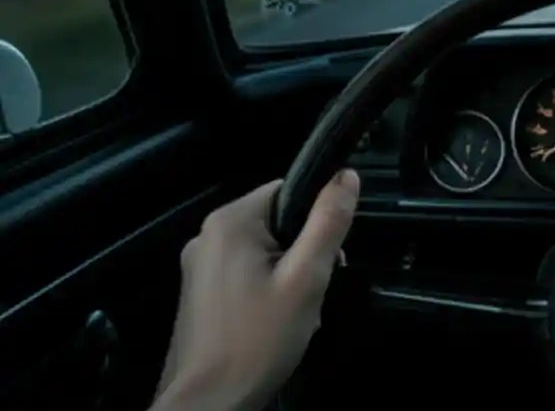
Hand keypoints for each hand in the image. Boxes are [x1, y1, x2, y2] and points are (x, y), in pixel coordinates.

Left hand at [151, 170, 359, 410]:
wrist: (208, 403)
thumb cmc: (258, 338)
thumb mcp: (306, 278)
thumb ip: (328, 224)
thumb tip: (347, 175)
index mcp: (229, 222)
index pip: (287, 191)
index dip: (316, 219)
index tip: (329, 256)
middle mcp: (207, 236)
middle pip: (275, 224)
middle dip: (303, 254)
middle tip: (313, 291)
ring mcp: (199, 266)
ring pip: (263, 253)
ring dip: (288, 276)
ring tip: (297, 312)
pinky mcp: (199, 293)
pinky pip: (245, 274)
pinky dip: (267, 291)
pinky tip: (275, 322)